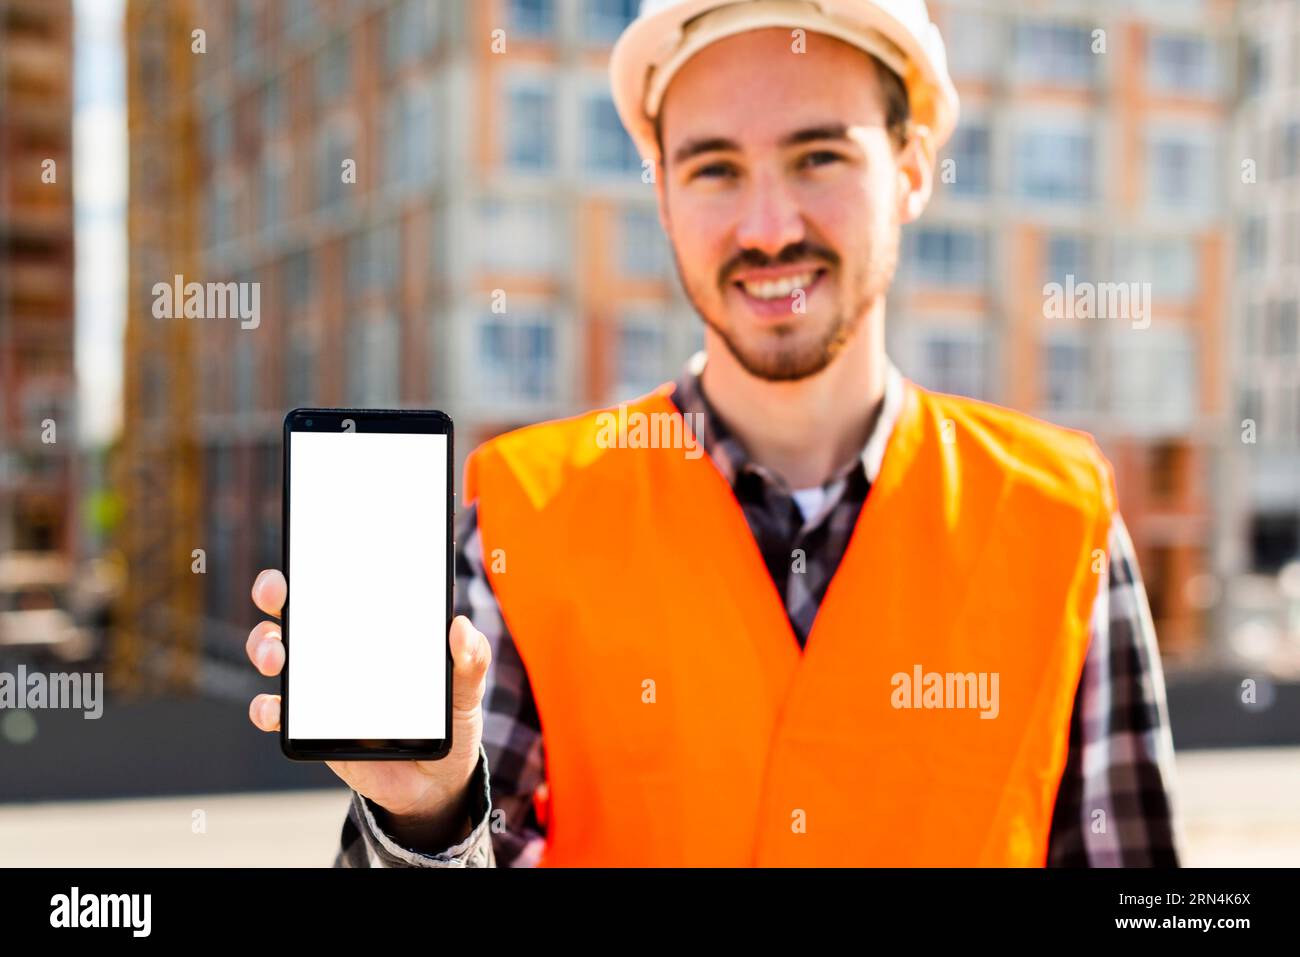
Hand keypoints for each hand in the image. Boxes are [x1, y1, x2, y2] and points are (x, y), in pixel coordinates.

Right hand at [246, 569, 491, 848]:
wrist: (434, 783)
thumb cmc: (448, 720)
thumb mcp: (465, 690)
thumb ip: (469, 660)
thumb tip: (461, 626)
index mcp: (375, 628)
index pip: (342, 585)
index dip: (319, 562)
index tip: (309, 549)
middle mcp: (339, 649)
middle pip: (295, 610)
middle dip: (276, 592)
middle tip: (278, 594)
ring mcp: (320, 686)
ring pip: (276, 652)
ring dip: (265, 646)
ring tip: (278, 655)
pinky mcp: (309, 725)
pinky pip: (275, 712)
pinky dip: (265, 709)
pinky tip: (274, 710)